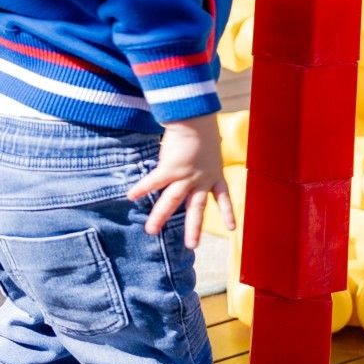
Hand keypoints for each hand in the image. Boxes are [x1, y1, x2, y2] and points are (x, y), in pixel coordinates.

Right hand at [126, 114, 234, 249]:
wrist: (198, 117)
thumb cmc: (203, 123)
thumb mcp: (211, 141)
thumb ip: (206, 148)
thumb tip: (205, 140)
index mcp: (215, 173)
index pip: (223, 197)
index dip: (228, 213)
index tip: (232, 229)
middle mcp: (201, 179)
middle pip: (196, 208)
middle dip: (193, 228)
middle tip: (192, 246)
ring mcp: (185, 176)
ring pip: (172, 200)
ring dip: (161, 216)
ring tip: (150, 230)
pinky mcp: (170, 168)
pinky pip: (154, 181)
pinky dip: (141, 188)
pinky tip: (130, 196)